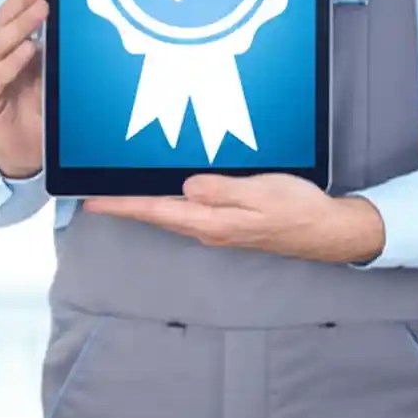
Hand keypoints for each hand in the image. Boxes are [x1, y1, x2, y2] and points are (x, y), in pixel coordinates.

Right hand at [0, 0, 48, 178]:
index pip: (9, 16)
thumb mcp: (47, 76)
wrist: (27, 152)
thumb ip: (48, 51)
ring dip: (19, 27)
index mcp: (4, 50)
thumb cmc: (37, 111)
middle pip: (0, 25)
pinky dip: (12, 62)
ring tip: (40, 12)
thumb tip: (65, 19)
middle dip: (20, 4)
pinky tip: (29, 50)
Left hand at [83, 174, 385, 264]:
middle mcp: (208, 228)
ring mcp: (217, 228)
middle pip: (156, 213)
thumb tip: (187, 187)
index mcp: (211, 221)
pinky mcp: (228, 223)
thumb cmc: (298, 210)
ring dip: (144, 202)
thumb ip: (221, 190)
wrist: (327, 231)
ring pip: (170, 212)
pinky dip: (168, 201)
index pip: (154, 210)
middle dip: (123, 203)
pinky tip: (165, 192)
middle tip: (93, 194)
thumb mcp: (260, 193)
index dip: (120, 204)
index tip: (90, 202)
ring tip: (119, 192)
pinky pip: (188, 211)